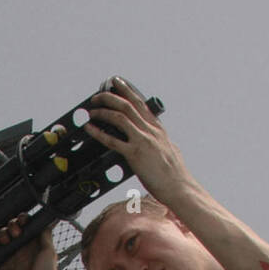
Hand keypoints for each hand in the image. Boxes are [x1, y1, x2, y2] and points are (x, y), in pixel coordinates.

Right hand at [0, 213, 57, 269]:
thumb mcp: (49, 252)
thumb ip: (45, 235)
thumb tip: (43, 220)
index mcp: (36, 242)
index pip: (28, 224)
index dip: (24, 219)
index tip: (23, 221)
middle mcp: (24, 246)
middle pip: (15, 226)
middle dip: (13, 224)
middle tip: (16, 232)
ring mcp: (13, 253)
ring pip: (5, 234)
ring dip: (4, 231)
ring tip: (8, 238)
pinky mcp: (3, 261)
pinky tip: (1, 242)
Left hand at [84, 77, 193, 206]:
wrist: (179, 186)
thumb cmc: (174, 173)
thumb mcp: (169, 149)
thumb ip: (159, 140)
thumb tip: (154, 138)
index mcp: (158, 129)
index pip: (141, 103)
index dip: (127, 90)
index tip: (117, 82)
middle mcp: (150, 130)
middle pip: (128, 105)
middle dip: (111, 96)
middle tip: (98, 94)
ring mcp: (142, 141)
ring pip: (120, 117)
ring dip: (103, 111)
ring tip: (92, 110)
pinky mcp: (135, 154)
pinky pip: (112, 140)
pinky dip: (98, 133)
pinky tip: (89, 128)